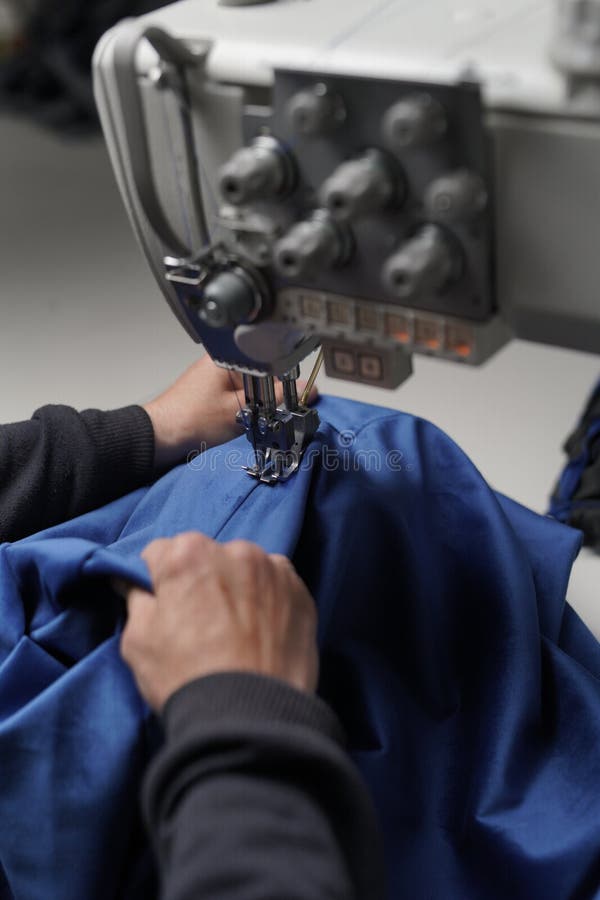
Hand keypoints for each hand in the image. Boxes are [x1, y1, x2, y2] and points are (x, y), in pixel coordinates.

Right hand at [120, 533, 318, 711]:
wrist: (250, 719)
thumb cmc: (186, 678)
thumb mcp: (138, 641)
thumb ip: (137, 600)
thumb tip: (136, 583)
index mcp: (187, 555)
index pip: (160, 554)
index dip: (158, 581)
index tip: (164, 606)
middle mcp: (234, 551)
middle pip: (207, 557)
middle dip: (201, 581)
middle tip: (200, 624)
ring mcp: (273, 570)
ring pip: (244, 569)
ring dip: (237, 587)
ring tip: (235, 632)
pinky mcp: (301, 592)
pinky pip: (277, 586)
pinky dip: (268, 601)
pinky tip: (261, 633)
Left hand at [143, 354, 318, 468]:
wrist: (159, 439)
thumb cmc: (190, 421)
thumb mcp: (240, 410)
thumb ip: (277, 399)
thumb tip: (309, 389)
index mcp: (228, 356)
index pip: (271, 362)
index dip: (287, 383)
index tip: (298, 398)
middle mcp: (222, 363)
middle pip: (264, 377)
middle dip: (271, 398)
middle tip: (273, 416)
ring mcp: (216, 379)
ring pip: (253, 390)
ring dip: (258, 407)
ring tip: (252, 421)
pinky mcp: (213, 395)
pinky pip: (240, 399)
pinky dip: (245, 411)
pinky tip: (241, 423)